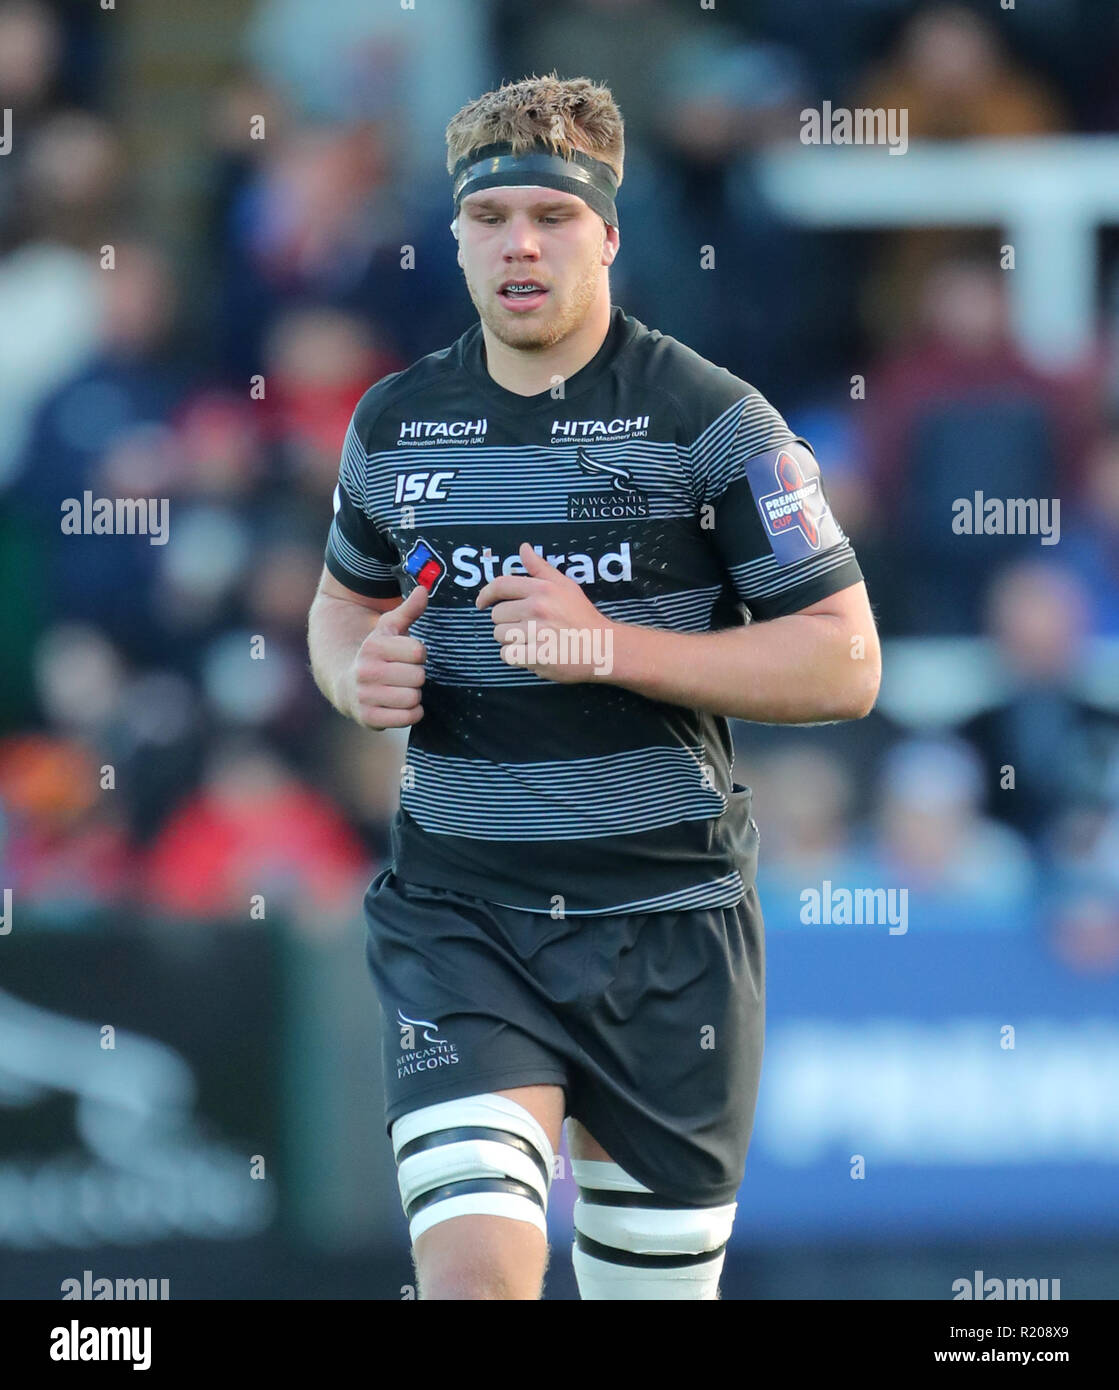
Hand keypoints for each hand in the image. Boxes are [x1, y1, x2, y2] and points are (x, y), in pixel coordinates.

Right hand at [341, 583, 427, 727]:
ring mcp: (366, 696)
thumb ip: (407, 611)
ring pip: (414, 698)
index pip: (418, 651)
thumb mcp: (388, 629)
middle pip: (418, 676)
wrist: (345, 684)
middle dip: (416, 675)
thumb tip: (422, 590)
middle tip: (404, 675)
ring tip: (402, 689)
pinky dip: (412, 713)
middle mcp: (366, 671)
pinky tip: (402, 705)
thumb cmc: (376, 654)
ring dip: (414, 695)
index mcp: (372, 646)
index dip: (418, 654)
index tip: (407, 656)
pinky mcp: (369, 718)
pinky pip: (408, 718)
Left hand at [475, 542, 615, 682]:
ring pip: (500, 636)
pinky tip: (530, 654)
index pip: (501, 585)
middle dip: (506, 622)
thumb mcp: (565, 586)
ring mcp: (536, 633)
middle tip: (526, 627)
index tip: (481, 602)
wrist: (602, 648)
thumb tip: (523, 548)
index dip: (485, 594)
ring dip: (510, 641)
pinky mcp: (536, 656)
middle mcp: (537, 609)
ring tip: (531, 641)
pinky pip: (507, 655)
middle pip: (497, 615)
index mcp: (542, 590)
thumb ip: (541, 568)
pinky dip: (515, 657)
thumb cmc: (582, 616)